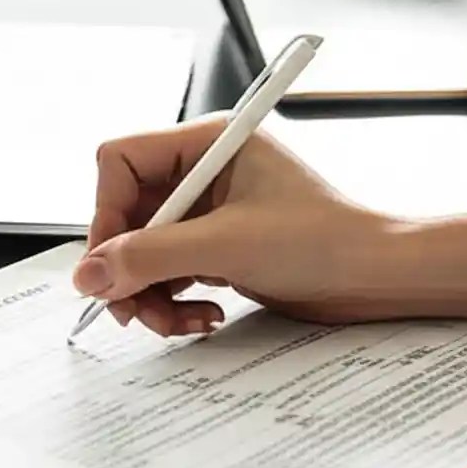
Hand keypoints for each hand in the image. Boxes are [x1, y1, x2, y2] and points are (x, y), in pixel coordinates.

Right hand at [72, 113, 398, 335]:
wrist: (376, 277)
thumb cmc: (326, 241)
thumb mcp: (227, 247)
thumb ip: (151, 257)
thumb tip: (90, 273)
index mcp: (206, 144)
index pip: (120, 163)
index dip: (106, 215)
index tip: (108, 264)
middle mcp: (202, 172)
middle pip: (126, 216)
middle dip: (128, 269)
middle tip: (132, 310)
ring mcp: (209, 213)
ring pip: (143, 252)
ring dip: (150, 294)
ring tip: (178, 323)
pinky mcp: (217, 248)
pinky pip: (168, 273)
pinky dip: (174, 302)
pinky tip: (204, 317)